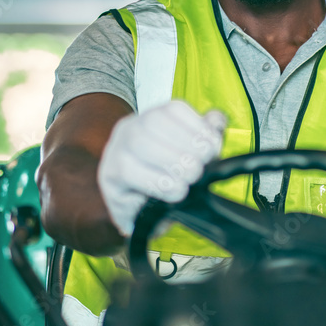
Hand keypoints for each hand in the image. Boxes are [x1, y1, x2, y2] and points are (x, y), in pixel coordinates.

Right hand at [97, 100, 225, 235]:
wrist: (143, 216)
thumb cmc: (169, 181)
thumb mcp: (192, 157)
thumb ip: (206, 136)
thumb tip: (217, 120)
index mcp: (153, 118)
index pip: (173, 109)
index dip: (197, 126)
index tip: (212, 148)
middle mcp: (130, 129)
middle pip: (153, 122)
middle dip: (184, 146)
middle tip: (198, 169)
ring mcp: (115, 151)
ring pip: (138, 144)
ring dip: (169, 164)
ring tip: (186, 183)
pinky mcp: (108, 178)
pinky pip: (128, 174)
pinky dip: (156, 184)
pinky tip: (172, 193)